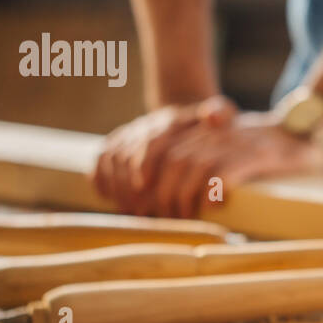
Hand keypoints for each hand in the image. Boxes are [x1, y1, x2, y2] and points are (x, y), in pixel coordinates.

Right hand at [91, 96, 228, 214]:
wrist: (186, 117)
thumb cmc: (209, 124)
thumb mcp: (222, 115)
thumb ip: (221, 114)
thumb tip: (210, 117)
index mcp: (169, 122)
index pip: (150, 141)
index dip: (144, 162)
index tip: (144, 185)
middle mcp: (145, 126)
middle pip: (127, 154)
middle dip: (128, 183)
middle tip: (138, 209)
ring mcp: (128, 134)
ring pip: (111, 158)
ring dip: (115, 185)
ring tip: (126, 209)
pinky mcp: (116, 144)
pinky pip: (100, 159)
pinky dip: (100, 177)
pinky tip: (106, 197)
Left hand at [91, 99, 322, 217]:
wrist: (308, 131)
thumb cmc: (266, 148)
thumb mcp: (228, 144)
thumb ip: (201, 157)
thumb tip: (169, 192)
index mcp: (206, 129)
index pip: (162, 146)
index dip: (145, 170)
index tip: (139, 198)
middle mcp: (218, 134)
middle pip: (173, 160)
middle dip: (161, 193)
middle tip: (162, 219)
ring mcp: (239, 144)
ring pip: (194, 167)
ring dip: (183, 196)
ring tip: (183, 218)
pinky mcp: (260, 156)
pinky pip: (227, 172)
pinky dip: (214, 190)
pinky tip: (213, 206)